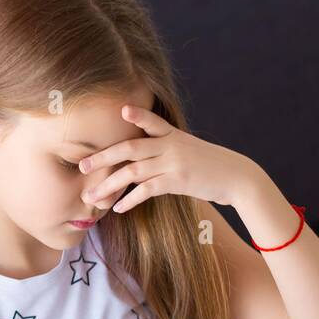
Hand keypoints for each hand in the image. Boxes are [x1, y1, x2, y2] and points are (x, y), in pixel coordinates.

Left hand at [78, 105, 266, 212]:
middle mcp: (170, 145)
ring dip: (109, 185)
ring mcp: (173, 163)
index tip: (119, 109)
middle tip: (82, 165)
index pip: (150, 121)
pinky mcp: (177, 182)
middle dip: (103, 157)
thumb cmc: (210, 166)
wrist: (236, 177)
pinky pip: (147, 190)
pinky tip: (118, 208)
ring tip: (91, 197)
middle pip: (130, 147)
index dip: (136, 114)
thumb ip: (165, 152)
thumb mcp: (189, 150)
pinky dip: (130, 200)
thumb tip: (140, 164)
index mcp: (172, 134)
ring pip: (133, 172)